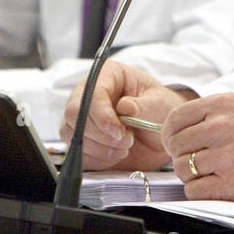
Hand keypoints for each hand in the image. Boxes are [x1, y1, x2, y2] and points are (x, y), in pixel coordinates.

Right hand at [60, 62, 191, 171]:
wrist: (159, 135)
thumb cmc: (159, 110)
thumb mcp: (160, 103)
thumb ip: (144, 105)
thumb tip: (126, 107)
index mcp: (108, 76)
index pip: (92, 92)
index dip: (102, 114)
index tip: (118, 132)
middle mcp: (89, 94)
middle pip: (75, 113)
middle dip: (101, 133)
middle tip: (127, 140)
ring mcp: (81, 117)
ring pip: (74, 134)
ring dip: (101, 147)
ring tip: (126, 146)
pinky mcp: (81, 139)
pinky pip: (78, 152)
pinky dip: (98, 158)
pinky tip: (116, 153)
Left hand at [162, 94, 233, 203]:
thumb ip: (215, 111)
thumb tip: (184, 125)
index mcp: (222, 105)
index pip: (175, 120)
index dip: (171, 134)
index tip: (177, 143)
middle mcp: (220, 128)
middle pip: (175, 145)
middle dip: (181, 155)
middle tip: (196, 160)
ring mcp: (226, 157)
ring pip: (183, 169)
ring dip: (191, 174)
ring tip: (210, 173)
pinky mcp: (232, 185)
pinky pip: (195, 190)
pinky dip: (199, 191)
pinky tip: (215, 186)